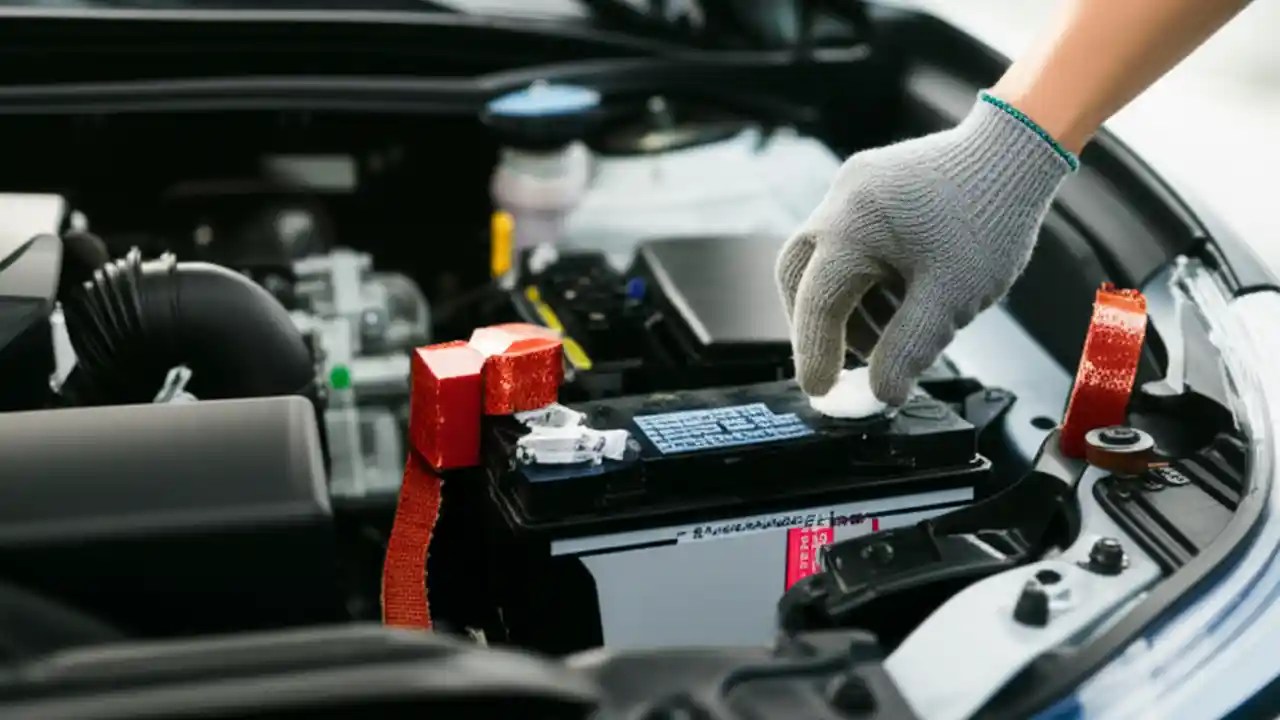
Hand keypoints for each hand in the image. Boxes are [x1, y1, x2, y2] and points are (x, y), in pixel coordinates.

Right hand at [777, 95, 1074, 404]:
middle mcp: (839, 203)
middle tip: (837, 365)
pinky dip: (861, 276)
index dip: (816, 356)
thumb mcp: (950, 300)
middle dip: (815, 326)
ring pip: (824, 257)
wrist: (1020, 148)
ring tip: (883, 337)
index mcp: (850, 231)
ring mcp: (851, 187)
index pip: (817, 305)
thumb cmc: (989, 217)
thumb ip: (908, 351)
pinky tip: (896, 298)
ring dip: (844, 303)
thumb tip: (881, 393)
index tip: (821, 392)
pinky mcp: (869, 181)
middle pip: (799, 277)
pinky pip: (847, 236)